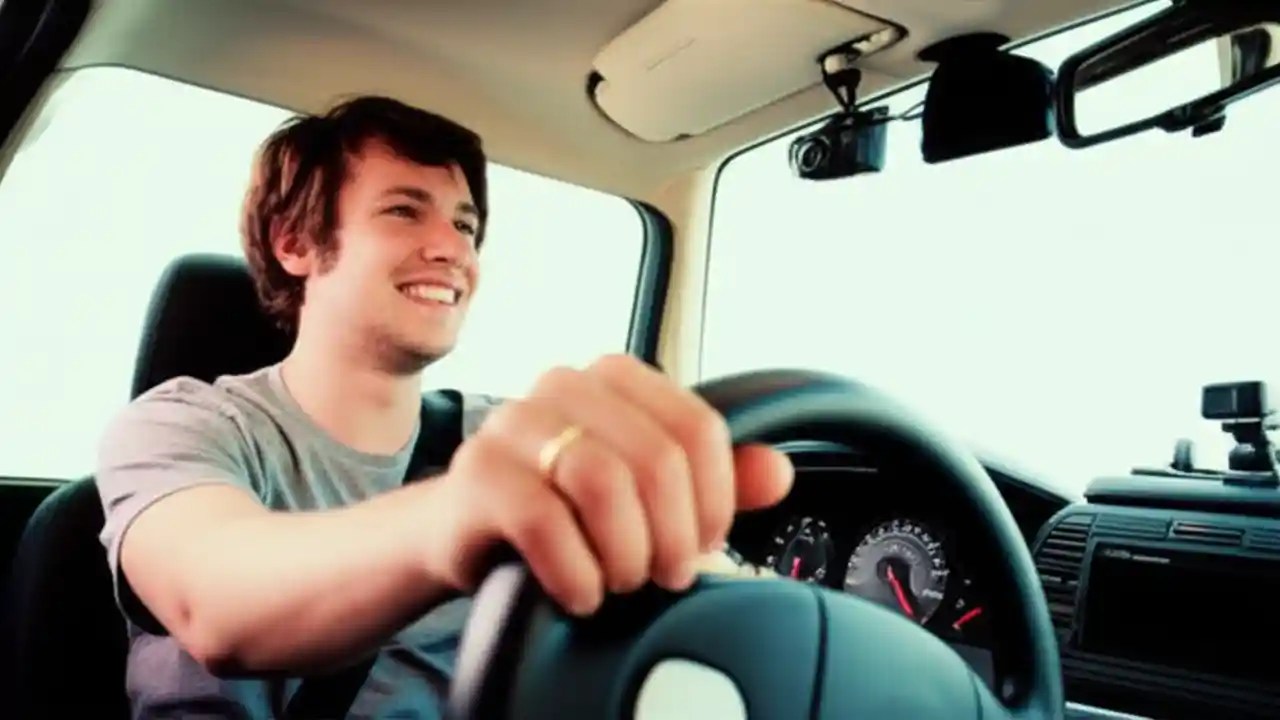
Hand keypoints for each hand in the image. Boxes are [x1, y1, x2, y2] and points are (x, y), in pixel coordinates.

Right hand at [428, 354, 793, 614]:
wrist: (471, 530)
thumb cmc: (567, 508)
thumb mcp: (646, 494)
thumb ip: (714, 480)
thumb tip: (777, 473)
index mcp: (616, 378)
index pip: (697, 429)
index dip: (715, 499)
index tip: (704, 543)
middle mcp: (564, 385)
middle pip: (655, 458)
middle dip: (672, 535)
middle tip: (665, 577)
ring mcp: (515, 422)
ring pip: (602, 482)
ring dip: (624, 554)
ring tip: (619, 583)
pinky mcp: (479, 472)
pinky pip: (543, 521)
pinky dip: (575, 572)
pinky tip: (580, 593)